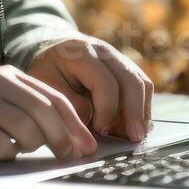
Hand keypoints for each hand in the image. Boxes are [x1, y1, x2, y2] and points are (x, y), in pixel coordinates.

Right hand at [0, 65, 98, 160]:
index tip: (88, 146)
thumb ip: (26, 106)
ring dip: (29, 148)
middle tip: (68, 157)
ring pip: (26, 131)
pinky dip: (4, 155)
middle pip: (44, 114)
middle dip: (62, 139)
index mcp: (9, 75)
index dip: (76, 124)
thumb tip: (68, 137)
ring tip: (15, 149)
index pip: (53, 98)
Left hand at [25, 36, 153, 142]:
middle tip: (135, 137)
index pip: (105, 82)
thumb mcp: (47, 88)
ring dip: (141, 110)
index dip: (107, 110)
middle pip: (131, 79)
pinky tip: (133, 125)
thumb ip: (71, 106)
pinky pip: (141, 86)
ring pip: (142, 82)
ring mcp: (118, 57)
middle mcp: (105, 51)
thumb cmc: (47, 72)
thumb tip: (99, 126)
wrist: (50, 52)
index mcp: (81, 53)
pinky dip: (141, 107)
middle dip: (135, 111)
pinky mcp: (125, 67)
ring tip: (135, 135)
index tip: (101, 131)